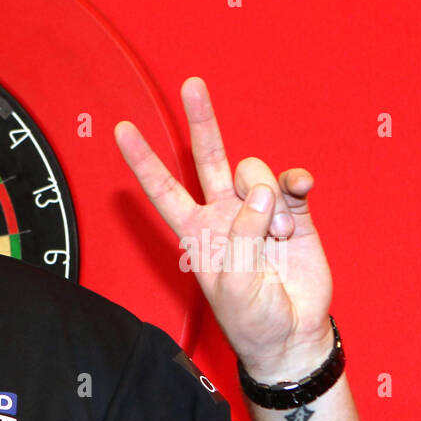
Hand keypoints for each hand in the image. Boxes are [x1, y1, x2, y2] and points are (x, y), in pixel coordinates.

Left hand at [114, 77, 333, 381]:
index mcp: (195, 233)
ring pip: (254, 172)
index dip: (143, 160)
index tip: (120, 129)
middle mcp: (223, 214)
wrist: (292, 335)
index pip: (162, 190)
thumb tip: (262, 192)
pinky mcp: (294, 211)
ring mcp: (259, 209)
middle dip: (201, 122)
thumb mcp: (235, 285)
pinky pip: (291, 180)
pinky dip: (296, 184)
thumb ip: (243, 235)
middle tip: (192, 85)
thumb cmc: (253, 319)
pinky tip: (300, 194)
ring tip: (279, 238)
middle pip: (207, 159)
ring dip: (269, 201)